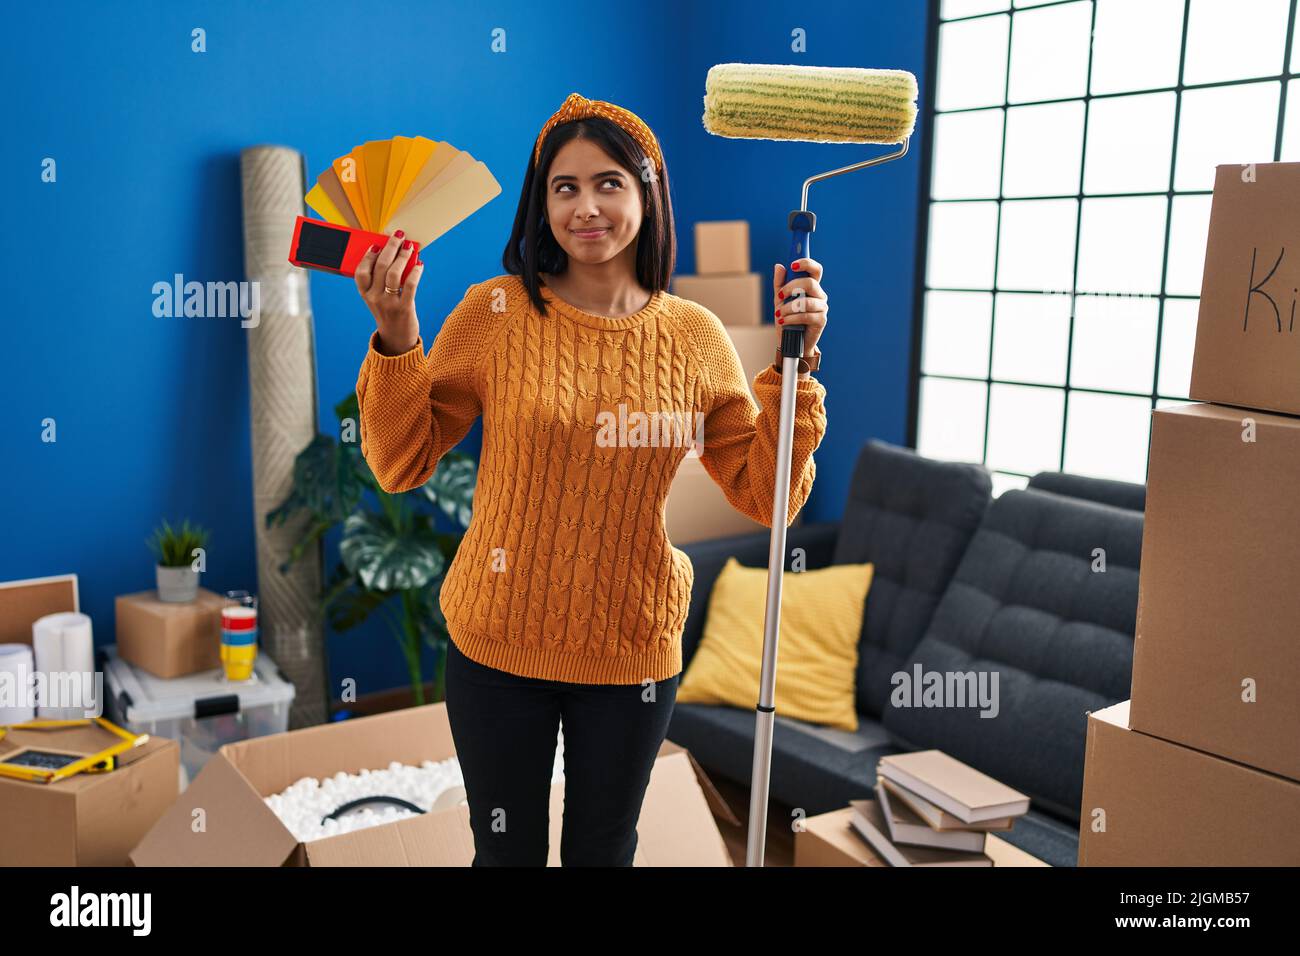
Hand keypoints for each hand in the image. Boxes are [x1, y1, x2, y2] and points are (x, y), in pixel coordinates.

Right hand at [356, 230, 424, 355]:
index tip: (376, 244)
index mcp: (365, 294)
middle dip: (390, 247)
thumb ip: (380, 281)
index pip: (361, 271)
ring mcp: (389, 303)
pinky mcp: (404, 308)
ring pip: (394, 273)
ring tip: (409, 247)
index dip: (368, 256)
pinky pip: (410, 284)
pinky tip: (419, 264)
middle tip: (398, 236)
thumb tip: (394, 255)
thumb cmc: (388, 314)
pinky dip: (415, 271)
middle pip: (380, 266)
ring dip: (403, 256)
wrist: (396, 340)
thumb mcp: (377, 299)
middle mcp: (374, 298)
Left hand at [774, 257, 826, 364]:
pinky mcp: (821, 320)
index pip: (815, 270)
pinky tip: (784, 322)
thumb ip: (780, 283)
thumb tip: (779, 266)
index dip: (806, 263)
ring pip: (806, 302)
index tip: (792, 265)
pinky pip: (806, 315)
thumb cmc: (787, 319)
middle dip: (792, 288)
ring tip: (779, 314)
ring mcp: (822, 307)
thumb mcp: (779, 300)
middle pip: (810, 283)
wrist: (790, 342)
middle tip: (780, 295)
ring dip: (789, 307)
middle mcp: (819, 295)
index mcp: (811, 286)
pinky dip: (791, 318)